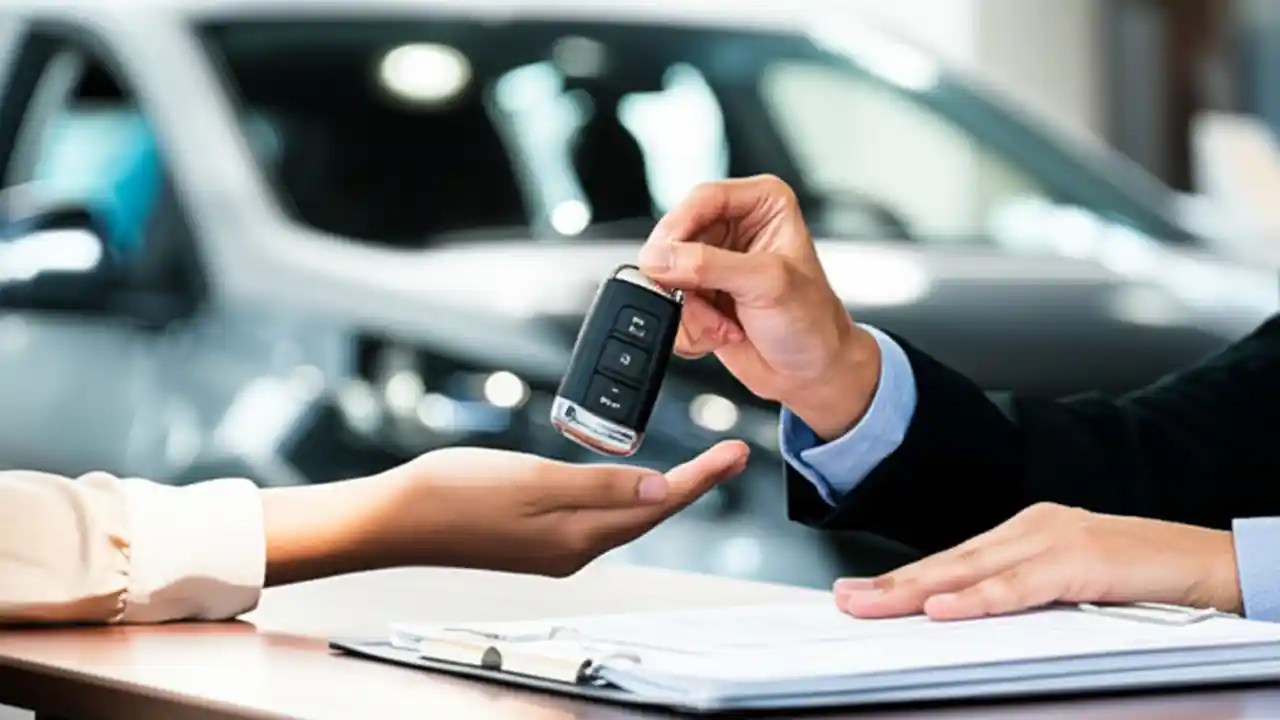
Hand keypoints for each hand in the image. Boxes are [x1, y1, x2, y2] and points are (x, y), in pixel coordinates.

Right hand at [262, 441, 748, 583]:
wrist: (397, 519)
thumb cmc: (456, 494)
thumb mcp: (535, 480)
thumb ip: (600, 485)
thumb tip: (659, 487)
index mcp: (578, 537)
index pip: (658, 504)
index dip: (701, 479)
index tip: (736, 454)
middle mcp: (573, 550)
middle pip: (648, 513)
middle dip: (692, 485)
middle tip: (728, 457)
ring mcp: (554, 548)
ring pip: (624, 516)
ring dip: (660, 493)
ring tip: (695, 469)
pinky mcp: (535, 538)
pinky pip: (595, 516)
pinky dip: (621, 496)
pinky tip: (627, 481)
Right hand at [638, 175, 878, 438]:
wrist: (812, 372)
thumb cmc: (813, 321)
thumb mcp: (767, 283)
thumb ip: (710, 265)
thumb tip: (660, 258)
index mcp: (761, 204)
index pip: (703, 198)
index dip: (678, 227)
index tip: (662, 257)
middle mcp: (734, 229)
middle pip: (675, 238)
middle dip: (682, 280)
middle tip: (695, 300)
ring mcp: (713, 265)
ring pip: (666, 277)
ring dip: (689, 311)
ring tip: (722, 324)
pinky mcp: (699, 298)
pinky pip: (667, 307)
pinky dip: (689, 328)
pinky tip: (721, 333)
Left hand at [834, 502, 1241, 620]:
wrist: (1208, 562)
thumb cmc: (1142, 577)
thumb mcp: (1068, 586)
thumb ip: (1023, 593)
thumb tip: (968, 615)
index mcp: (1026, 532)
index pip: (951, 561)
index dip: (903, 580)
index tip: (861, 594)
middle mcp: (1032, 529)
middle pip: (948, 562)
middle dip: (891, 584)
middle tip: (845, 600)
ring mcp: (1055, 540)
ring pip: (971, 570)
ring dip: (915, 591)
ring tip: (872, 605)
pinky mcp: (1081, 561)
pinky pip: (1020, 587)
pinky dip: (978, 600)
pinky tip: (943, 608)